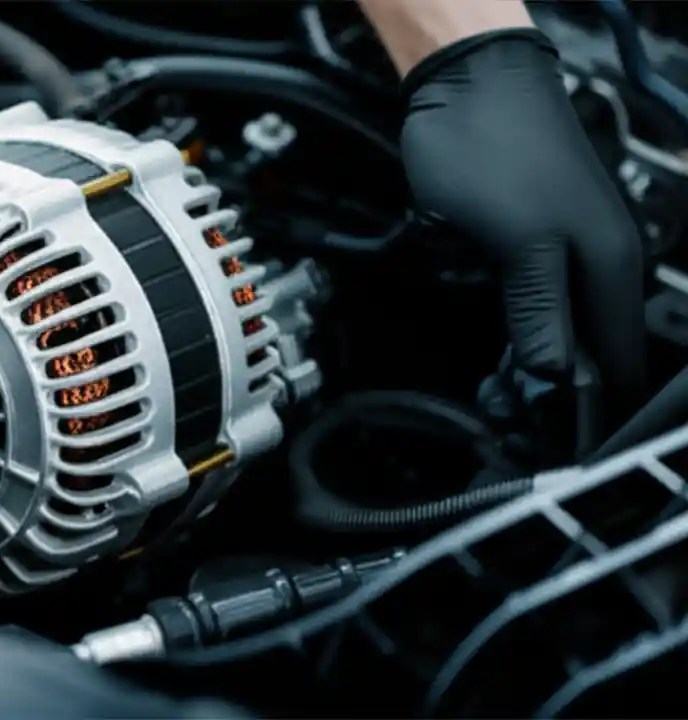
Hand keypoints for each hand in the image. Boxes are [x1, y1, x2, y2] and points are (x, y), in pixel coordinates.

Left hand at [399, 29, 645, 415]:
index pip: (619, 368)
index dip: (586, 412)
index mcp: (611, 269)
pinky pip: (539, 312)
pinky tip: (493, 357)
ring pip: (565, 339)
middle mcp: (602, 265)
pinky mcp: (536, 246)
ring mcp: (571, 254)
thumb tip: (556, 380)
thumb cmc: (489, 146)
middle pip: (593, 359)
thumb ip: (539, 314)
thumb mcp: (516, 243)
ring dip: (532, 372)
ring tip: (492, 396)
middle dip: (553, 397)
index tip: (542, 439)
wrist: (465, 80)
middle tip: (503, 418)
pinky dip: (520, 342)